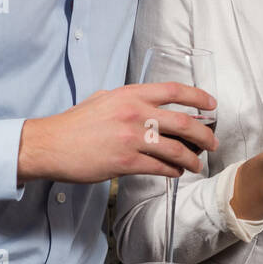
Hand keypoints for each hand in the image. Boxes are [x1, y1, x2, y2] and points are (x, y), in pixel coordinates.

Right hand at [17, 82, 218, 184]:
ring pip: (175, 150)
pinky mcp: (124, 162)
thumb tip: (149, 103)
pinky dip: (172, 172)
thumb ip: (128, 99)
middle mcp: (135, 113)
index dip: (199, 97)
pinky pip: (159, 168)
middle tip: (213, 143)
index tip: (212, 105)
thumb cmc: (75, 123)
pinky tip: (176, 173)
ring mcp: (131, 138)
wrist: (49, 144)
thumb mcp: (103, 98)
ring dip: (192, 159)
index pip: (175, 90)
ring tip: (197, 164)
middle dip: (205, 135)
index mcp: (131, 95)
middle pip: (184, 123)